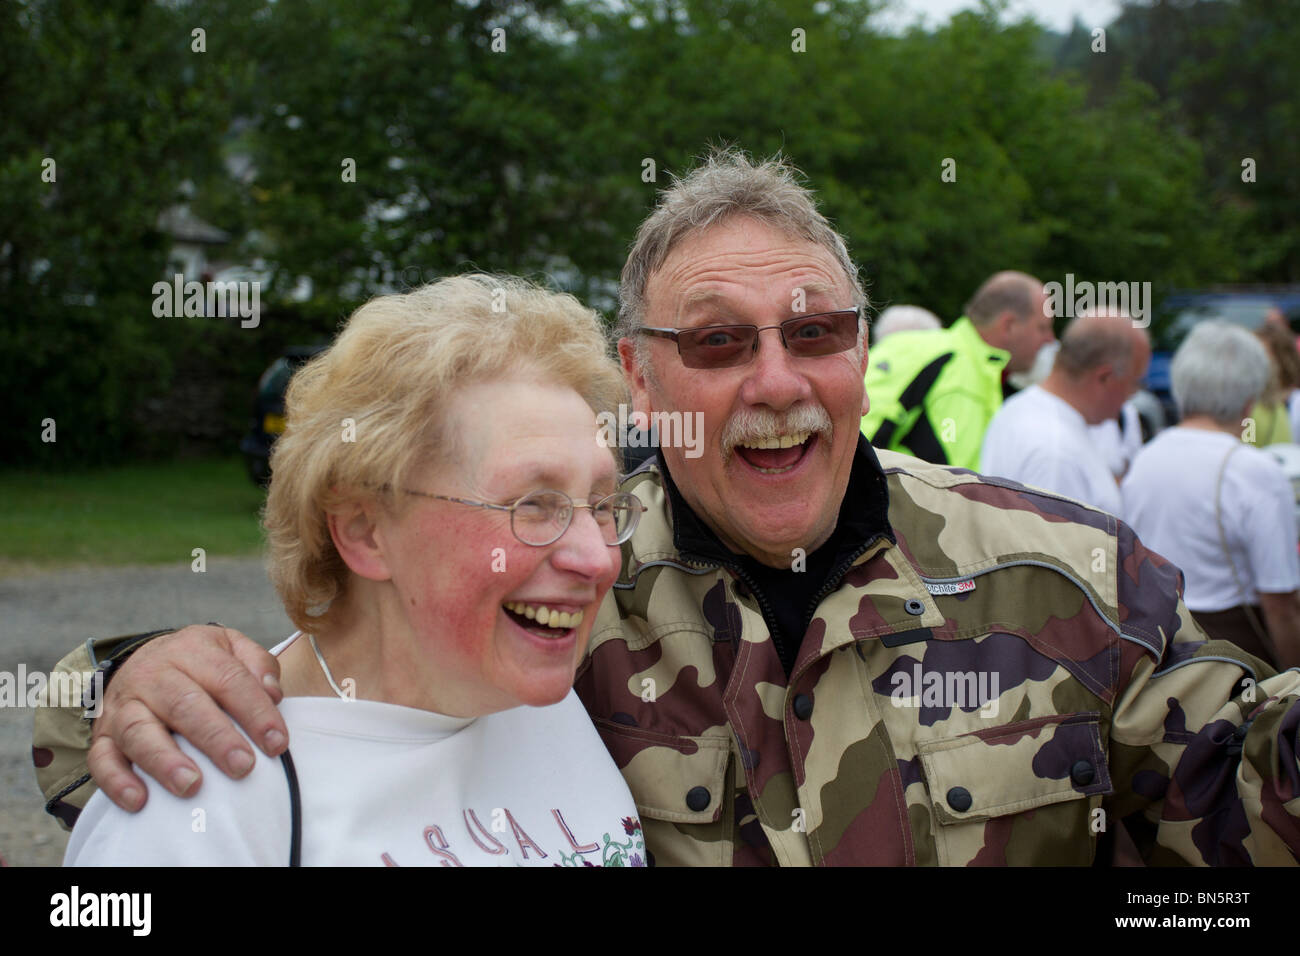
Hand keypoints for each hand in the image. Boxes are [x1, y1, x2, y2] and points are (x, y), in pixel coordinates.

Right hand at [87, 625, 284, 811]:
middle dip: (216, 738)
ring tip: (192, 785)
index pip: (228, 679)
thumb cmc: (199, 662)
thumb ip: (258, 665)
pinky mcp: (103, 734)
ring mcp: (124, 705)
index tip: (277, 743)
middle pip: (184, 705)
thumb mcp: (231, 647)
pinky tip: (139, 801)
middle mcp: (154, 675)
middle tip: (242, 766)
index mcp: (192, 650)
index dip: (255, 711)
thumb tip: (273, 694)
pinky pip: (102, 758)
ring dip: (165, 761)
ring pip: (139, 732)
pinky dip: (117, 781)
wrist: (143, 660)